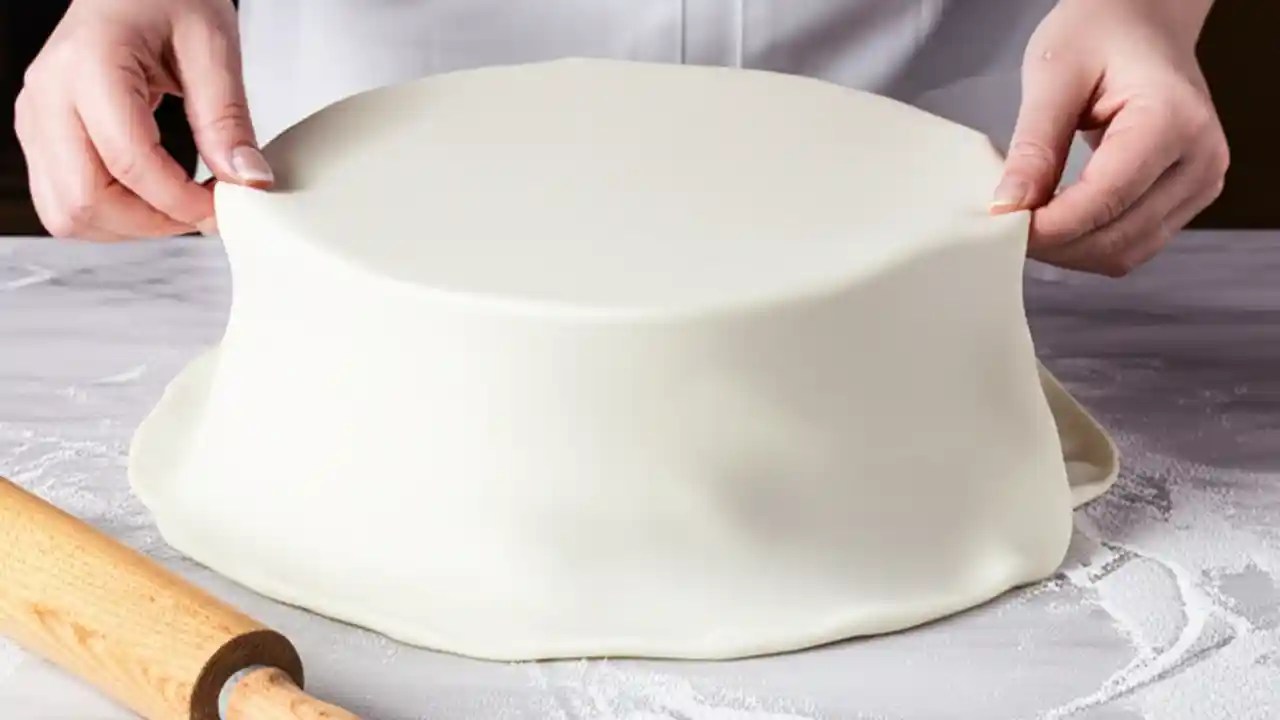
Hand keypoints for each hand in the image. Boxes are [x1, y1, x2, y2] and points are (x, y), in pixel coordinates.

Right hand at [14, 0, 272, 240]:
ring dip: (129, 226)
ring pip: (67, 213)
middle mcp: (47, 95)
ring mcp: (36, 119)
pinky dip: (110, 215)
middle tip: (203, 211)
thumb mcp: (212, 45)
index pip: (128, 161)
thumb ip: (228, 118)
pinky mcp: (40, 135)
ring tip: (178, 203)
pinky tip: (151, 196)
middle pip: (84, 200)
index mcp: (89, 65)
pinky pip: (64, 201)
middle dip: (153, 222)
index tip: (224, 206)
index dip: (180, 200)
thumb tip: (248, 181)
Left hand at [992, 0, 1228, 276]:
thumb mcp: (1053, 76)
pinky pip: (1134, 243)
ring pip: (1127, 252)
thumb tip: (1009, 206)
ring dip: (1071, 251)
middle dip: (1056, 244)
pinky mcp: (1187, 197)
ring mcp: (1200, 182)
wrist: (1143, 20)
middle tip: (1004, 228)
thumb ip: (1034, 145)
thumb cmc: (1100, 33)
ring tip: (1028, 223)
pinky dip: (1089, 243)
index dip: (1049, 226)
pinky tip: (1057, 220)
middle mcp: (1200, 159)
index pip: (1106, 199)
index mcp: (1173, 120)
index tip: (1001, 226)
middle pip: (1118, 237)